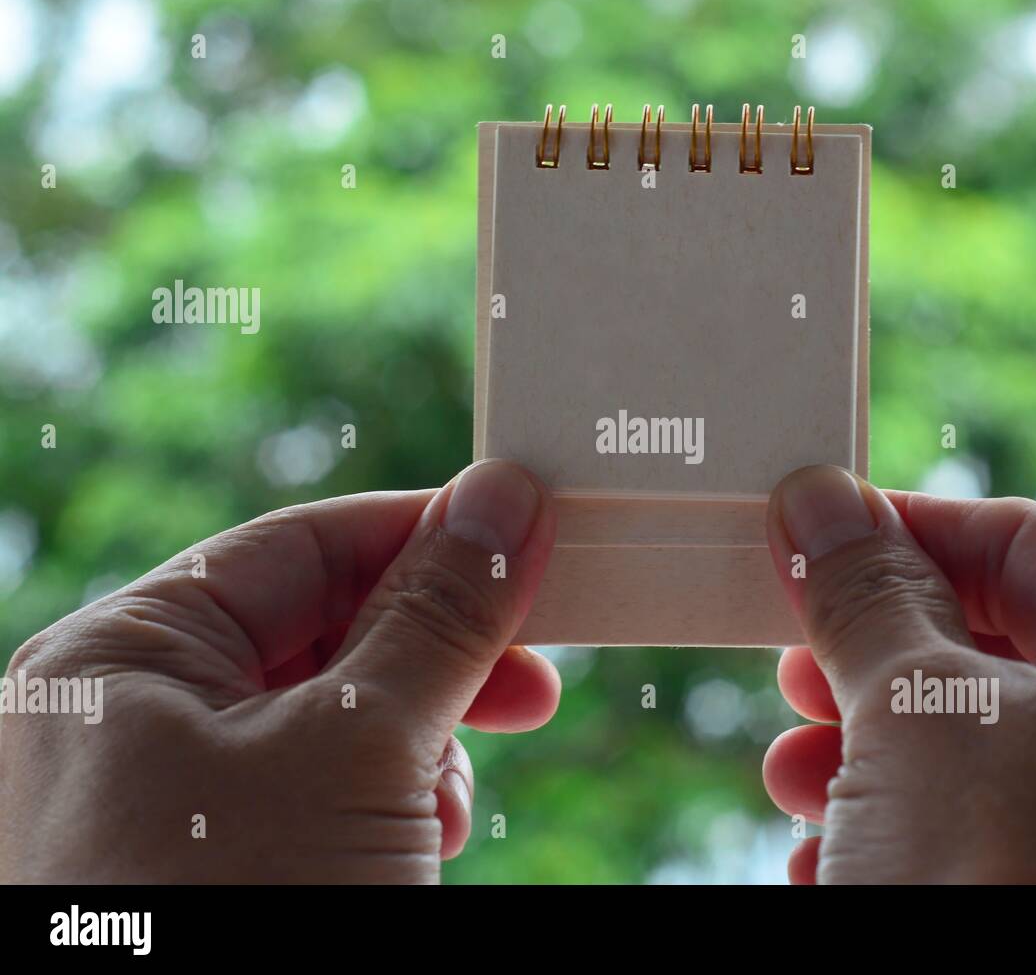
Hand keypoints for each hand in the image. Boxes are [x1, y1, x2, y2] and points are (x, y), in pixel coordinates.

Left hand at [0, 460, 556, 882]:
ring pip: (335, 718)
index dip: (423, 535)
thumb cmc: (233, 916)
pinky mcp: (218, 863)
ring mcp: (170, 800)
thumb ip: (438, 614)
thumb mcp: (359, 750)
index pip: (302, 546)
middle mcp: (134, 720)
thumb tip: (503, 497)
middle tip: (533, 683)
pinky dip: (392, 801)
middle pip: (323, 632)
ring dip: (421, 745)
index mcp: (124, 658)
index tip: (526, 538)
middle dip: (436, 660)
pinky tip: (425, 841)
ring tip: (451, 805)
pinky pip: (323, 792)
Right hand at [762, 465, 1035, 882]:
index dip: (901, 533)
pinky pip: (1013, 833)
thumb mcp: (914, 713)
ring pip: (997, 751)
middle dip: (875, 666)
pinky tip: (840, 861)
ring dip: (876, 757)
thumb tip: (820, 498)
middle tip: (796, 678)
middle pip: (1005, 650)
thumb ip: (866, 593)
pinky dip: (919, 830)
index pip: (1021, 542)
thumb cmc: (1010, 886)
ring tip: (798, 783)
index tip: (809, 543)